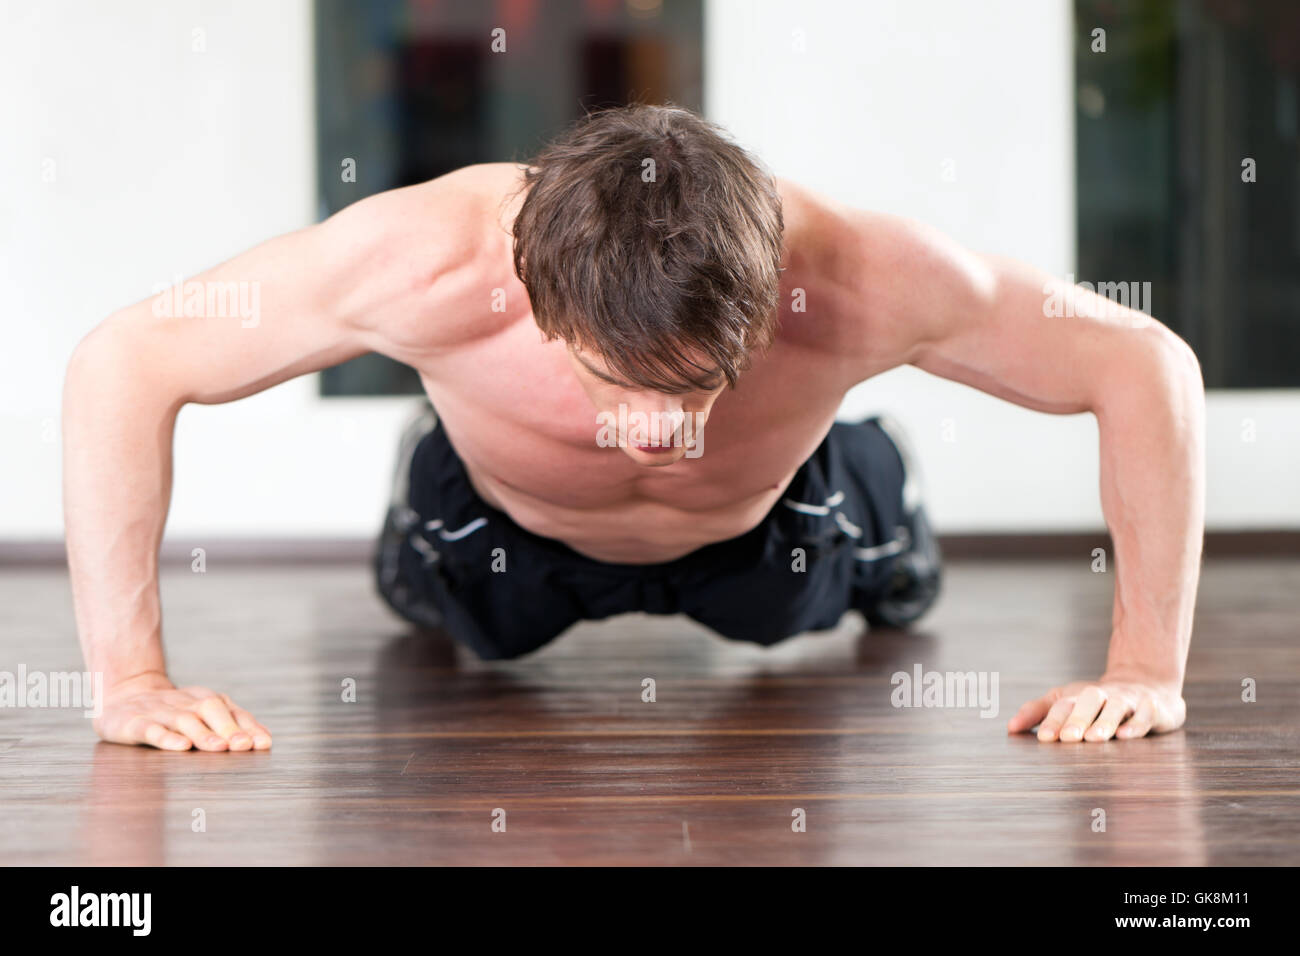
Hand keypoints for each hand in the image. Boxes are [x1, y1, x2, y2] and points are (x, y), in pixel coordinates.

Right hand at [94, 671, 271, 751]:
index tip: (264, 743)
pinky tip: (181, 747)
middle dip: (230, 728)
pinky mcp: (135, 723)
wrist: (122, 694)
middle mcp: (186, 703)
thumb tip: (266, 738)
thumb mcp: (201, 714)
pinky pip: (152, 729)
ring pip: (185, 720)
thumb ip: (231, 724)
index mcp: (205, 700)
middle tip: (244, 746)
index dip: (249, 727)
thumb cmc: (172, 712)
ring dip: (204, 734)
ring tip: (219, 748)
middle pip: (211, 710)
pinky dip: (167, 738)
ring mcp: (160, 712)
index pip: (232, 712)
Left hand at [1007, 677, 1184, 742]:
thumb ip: (1037, 713)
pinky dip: (1135, 725)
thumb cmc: (1095, 702)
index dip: (1052, 721)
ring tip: (1094, 738)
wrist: (1144, 686)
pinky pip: (1144, 715)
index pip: (1061, 706)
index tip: (1044, 739)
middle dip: (1077, 720)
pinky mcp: (1150, 708)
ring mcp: (1126, 700)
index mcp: (1076, 696)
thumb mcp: (1065, 702)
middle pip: (1087, 703)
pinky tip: (1126, 736)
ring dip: (1104, 722)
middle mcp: (1100, 695)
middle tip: (1068, 738)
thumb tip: (1009, 729)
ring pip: (1115, 708)